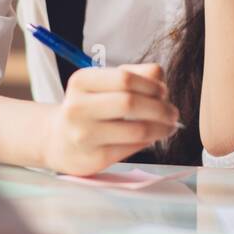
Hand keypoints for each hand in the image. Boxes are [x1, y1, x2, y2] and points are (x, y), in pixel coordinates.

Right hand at [44, 64, 179, 175]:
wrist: (60, 142)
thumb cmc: (91, 107)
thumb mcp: (104, 84)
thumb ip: (135, 75)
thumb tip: (162, 83)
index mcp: (81, 81)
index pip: (125, 78)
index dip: (151, 85)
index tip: (164, 92)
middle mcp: (78, 107)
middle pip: (130, 103)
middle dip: (161, 108)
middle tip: (173, 113)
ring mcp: (84, 135)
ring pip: (137, 129)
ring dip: (161, 127)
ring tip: (169, 127)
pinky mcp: (95, 158)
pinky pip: (133, 147)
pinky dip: (149, 141)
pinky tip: (152, 137)